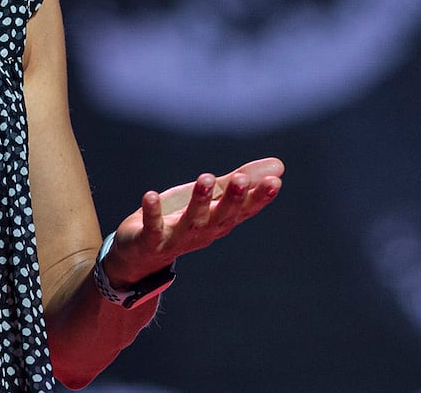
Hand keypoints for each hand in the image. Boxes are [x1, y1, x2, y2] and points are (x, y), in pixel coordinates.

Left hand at [101, 157, 283, 287]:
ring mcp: (176, 239)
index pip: (244, 210)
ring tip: (204, 179)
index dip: (258, 198)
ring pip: (191, 222)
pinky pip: (152, 227)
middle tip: (240, 180)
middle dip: (231, 199)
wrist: (140, 255)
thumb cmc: (180, 220)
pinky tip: (150, 195)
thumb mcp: (211, 197)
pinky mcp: (150, 241)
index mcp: (219, 221)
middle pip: (221, 217)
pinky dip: (152, 213)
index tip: (274, 183)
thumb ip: (240, 182)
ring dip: (199, 202)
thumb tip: (280, 166)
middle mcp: (202, 232)